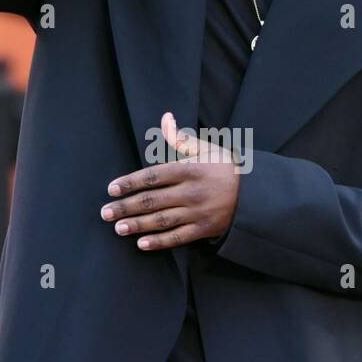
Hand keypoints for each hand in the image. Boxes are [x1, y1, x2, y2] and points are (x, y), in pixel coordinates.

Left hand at [101, 111, 238, 249]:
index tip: (112, 188)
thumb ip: (181, 138)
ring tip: (118, 228)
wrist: (256, 193)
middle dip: (126, 207)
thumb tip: (166, 117)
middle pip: (152, 200)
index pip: (154, 176)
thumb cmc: (226, 168)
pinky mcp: (204, 229)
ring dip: (137, 225)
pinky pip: (178, 237)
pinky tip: (141, 244)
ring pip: (161, 220)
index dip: (131, 182)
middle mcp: (192, 191)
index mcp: (190, 169)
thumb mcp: (206, 149)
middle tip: (105, 212)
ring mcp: (198, 212)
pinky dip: (159, 242)